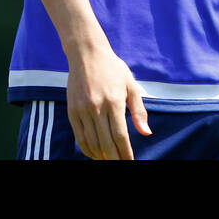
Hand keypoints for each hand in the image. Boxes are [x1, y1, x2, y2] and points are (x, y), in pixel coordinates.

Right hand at [64, 41, 150, 159]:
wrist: (86, 53)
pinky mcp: (72, 110)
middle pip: (105, 143)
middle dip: (114, 159)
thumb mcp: (131, 85)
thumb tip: (146, 133)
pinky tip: (95, 153)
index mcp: (114, 101)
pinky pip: (79, 136)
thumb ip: (139, 111)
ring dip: (100, 156)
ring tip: (109, 160)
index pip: (120, 136)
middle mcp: (97, 107)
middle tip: (120, 164)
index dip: (125, 153)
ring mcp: (83, 109)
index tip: (130, 161)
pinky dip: (87, 149)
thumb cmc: (113, 68)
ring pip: (91, 142)